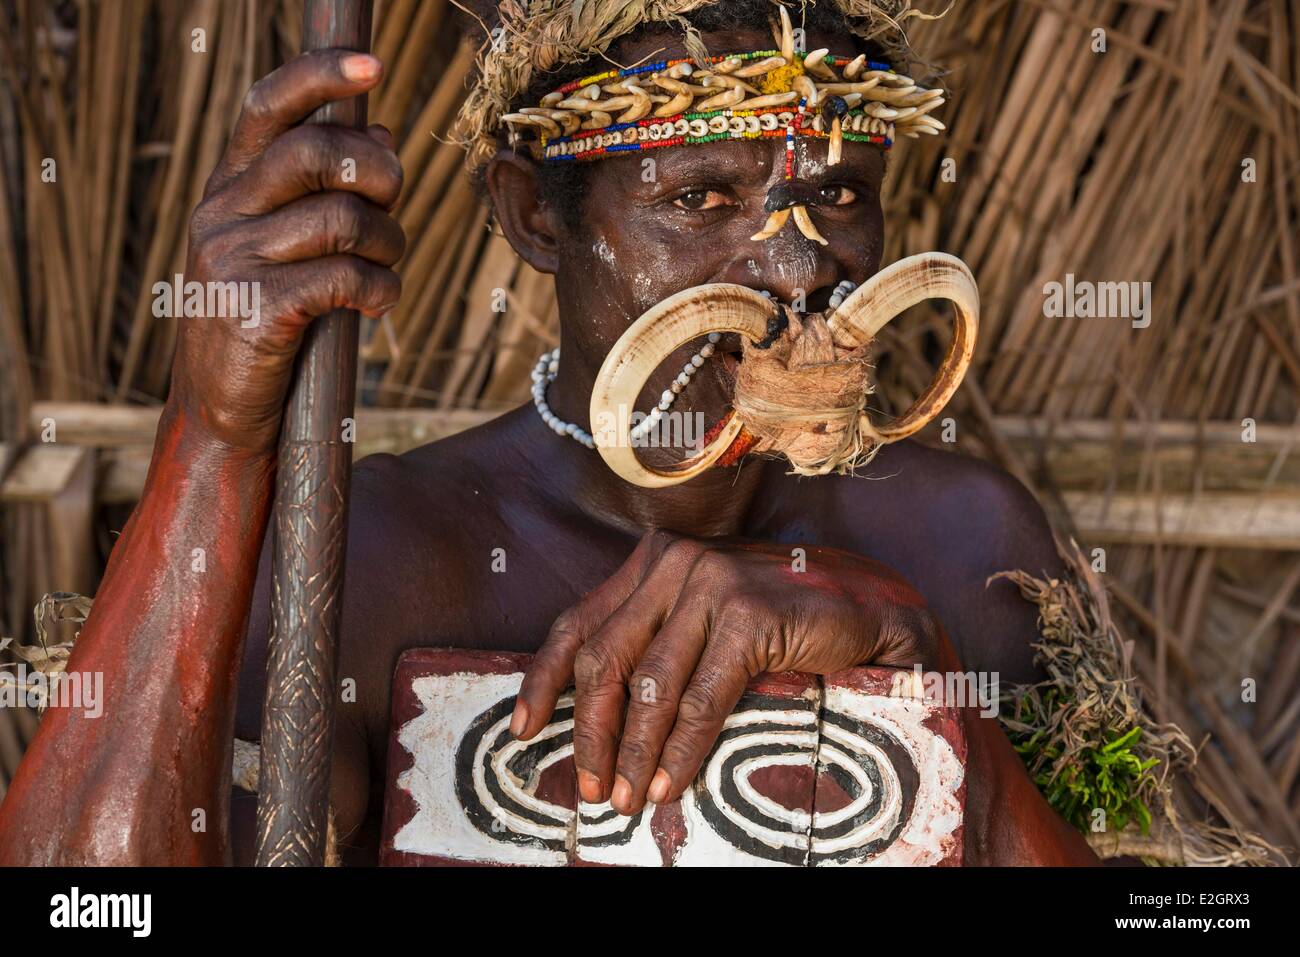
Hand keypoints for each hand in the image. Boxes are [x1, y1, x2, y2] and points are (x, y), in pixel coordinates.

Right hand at [172, 50, 404, 454]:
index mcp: (229, 190)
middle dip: (381, 175)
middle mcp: (222, 213)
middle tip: (393, 208)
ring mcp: (234, 259)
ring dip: (389, 244)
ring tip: (386, 271)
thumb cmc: (270, 324)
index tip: (372, 63)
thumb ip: (324, 193)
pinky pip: (347, 276)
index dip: (320, 76)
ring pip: (344, 217)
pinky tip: (378, 308)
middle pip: (319, 153)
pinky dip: (382, 291)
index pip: (269, 108)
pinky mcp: (256, 309)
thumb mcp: (287, 250)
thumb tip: (380, 133)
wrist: (222, 413)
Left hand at [511, 529, 941, 815]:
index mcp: (652, 560)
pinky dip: (680, 751)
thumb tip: (598, 716)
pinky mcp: (747, 616)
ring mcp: (710, 584)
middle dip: (591, 732)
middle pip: (605, 658)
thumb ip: (653, 641)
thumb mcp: (701, 618)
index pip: (577, 623)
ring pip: (650, 686)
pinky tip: (671, 783)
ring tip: (628, 798)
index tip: (523, 730)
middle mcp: (674, 563)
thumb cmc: (776, 620)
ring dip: (634, 753)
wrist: (863, 609)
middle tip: (590, 786)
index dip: (544, 681)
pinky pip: (699, 700)